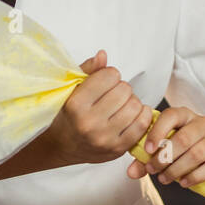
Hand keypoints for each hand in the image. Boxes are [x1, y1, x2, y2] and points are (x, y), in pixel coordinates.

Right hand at [44, 50, 152, 166]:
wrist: (61, 146)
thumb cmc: (68, 113)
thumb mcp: (71, 88)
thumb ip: (88, 70)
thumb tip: (103, 55)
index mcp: (76, 105)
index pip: (109, 76)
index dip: (109, 75)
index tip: (104, 81)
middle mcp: (89, 123)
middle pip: (124, 90)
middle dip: (121, 88)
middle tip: (113, 94)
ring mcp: (105, 138)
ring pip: (136, 105)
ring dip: (132, 101)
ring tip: (120, 105)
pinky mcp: (118, 149)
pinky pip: (142, 124)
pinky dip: (141, 114)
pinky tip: (131, 114)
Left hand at [126, 104, 204, 187]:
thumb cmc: (184, 150)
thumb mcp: (164, 149)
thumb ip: (146, 158)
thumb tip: (132, 172)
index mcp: (185, 115)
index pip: (171, 115)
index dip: (158, 132)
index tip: (148, 150)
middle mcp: (203, 123)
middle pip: (184, 138)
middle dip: (165, 157)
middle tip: (153, 169)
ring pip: (196, 154)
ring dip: (176, 169)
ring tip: (164, 178)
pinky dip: (193, 177)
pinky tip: (183, 182)